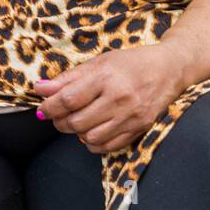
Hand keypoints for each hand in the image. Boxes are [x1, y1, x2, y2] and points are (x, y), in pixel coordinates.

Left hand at [33, 43, 187, 153]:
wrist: (169, 70)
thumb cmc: (131, 63)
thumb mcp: (99, 62)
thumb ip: (69, 78)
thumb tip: (40, 88)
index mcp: (106, 77)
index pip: (68, 99)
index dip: (49, 107)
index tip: (42, 108)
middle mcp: (119, 99)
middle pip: (77, 122)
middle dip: (60, 121)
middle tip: (58, 115)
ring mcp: (130, 117)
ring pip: (90, 137)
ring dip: (76, 132)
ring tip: (76, 120)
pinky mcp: (139, 129)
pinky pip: (107, 147)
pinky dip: (93, 143)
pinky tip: (92, 130)